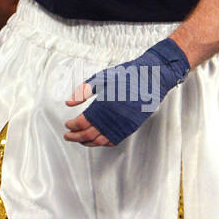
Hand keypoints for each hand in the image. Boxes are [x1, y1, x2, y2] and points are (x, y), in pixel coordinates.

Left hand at [64, 37, 189, 146]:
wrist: (151, 77)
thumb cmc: (127, 75)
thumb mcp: (102, 78)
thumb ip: (83, 91)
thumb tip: (68, 103)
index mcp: (103, 104)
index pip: (82, 122)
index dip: (72, 125)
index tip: (67, 125)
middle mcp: (112, 117)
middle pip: (89, 134)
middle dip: (75, 136)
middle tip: (67, 136)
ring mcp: (122, 124)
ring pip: (100, 141)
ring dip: (87, 142)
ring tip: (79, 140)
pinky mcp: (130, 127)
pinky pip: (113, 141)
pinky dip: (102, 143)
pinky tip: (96, 140)